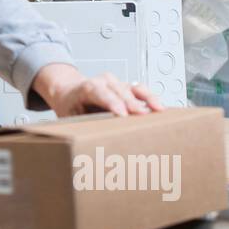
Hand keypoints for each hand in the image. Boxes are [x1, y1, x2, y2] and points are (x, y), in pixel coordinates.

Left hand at [31, 63, 163, 118]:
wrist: (68, 91)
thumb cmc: (70, 106)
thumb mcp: (69, 118)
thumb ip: (81, 127)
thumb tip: (90, 147)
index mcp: (86, 88)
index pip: (99, 92)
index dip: (111, 102)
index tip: (123, 114)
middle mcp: (103, 81)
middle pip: (120, 91)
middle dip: (132, 104)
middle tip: (143, 117)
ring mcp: (116, 83)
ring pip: (133, 88)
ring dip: (147, 99)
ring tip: (159, 111)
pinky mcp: (126, 87)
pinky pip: (140, 90)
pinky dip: (151, 98)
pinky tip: (160, 108)